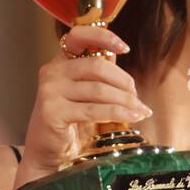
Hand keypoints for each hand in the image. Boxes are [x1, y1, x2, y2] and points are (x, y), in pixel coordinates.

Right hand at [18, 25, 152, 178]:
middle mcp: (52, 72)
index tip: (125, 48)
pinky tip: (132, 117)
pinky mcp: (53, 112)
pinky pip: (94, 110)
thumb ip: (98, 75)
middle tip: (137, 97)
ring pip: (99, 90)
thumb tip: (120, 56)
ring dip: (126, 101)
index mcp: (60, 62)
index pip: (79, 35)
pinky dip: (117, 113)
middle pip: (97, 66)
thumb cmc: (70, 124)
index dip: (104, 37)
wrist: (49, 154)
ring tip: (140, 111)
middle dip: (124, 81)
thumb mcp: (85, 94)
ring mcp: (50, 91)